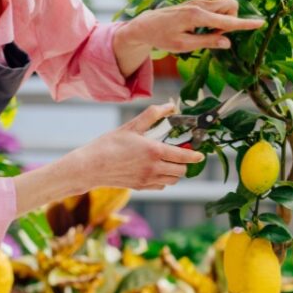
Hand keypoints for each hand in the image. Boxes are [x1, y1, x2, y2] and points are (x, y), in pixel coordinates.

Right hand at [68, 103, 204, 191]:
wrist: (91, 166)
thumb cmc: (109, 144)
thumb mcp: (132, 126)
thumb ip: (152, 115)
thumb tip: (170, 106)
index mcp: (154, 151)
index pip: (183, 156)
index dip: (195, 156)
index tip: (201, 155)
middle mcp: (154, 168)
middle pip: (181, 170)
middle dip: (185, 163)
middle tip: (181, 154)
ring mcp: (147, 180)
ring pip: (172, 180)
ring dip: (175, 171)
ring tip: (169, 161)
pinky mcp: (141, 187)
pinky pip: (161, 185)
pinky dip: (164, 179)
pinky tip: (156, 169)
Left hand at [114, 0, 264, 75]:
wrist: (146, 24)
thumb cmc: (162, 37)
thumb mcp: (184, 45)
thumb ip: (207, 42)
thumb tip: (227, 42)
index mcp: (197, 16)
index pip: (228, 20)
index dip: (245, 23)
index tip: (260, 22)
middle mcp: (200, 4)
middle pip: (231, 6)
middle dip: (231, 19)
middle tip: (215, 35)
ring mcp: (199, 1)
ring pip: (225, 4)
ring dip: (224, 18)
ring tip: (207, 32)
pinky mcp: (197, 2)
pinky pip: (217, 5)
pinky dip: (217, 16)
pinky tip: (204, 27)